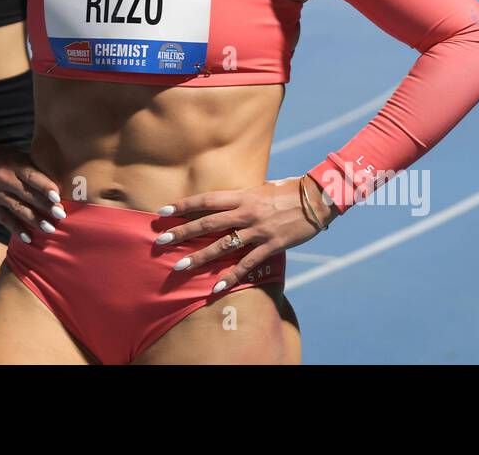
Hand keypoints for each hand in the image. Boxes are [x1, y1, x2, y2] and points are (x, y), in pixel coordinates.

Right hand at [0, 144, 63, 242]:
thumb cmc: (3, 159)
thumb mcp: (17, 157)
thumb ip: (34, 169)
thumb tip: (59, 184)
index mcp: (13, 164)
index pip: (31, 176)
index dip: (44, 186)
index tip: (57, 197)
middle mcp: (2, 179)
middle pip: (26, 194)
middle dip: (44, 206)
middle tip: (61, 215)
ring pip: (17, 208)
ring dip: (34, 220)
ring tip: (50, 229)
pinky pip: (4, 219)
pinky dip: (16, 229)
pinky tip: (28, 238)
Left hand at [154, 176, 337, 287]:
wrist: (317, 198)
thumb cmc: (288, 191)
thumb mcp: (260, 190)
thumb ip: (241, 198)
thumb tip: (222, 203)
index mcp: (242, 196)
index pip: (205, 200)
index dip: (183, 206)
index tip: (162, 212)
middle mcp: (246, 212)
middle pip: (208, 223)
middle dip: (182, 233)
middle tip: (160, 242)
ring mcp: (258, 230)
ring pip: (223, 245)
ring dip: (200, 257)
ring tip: (180, 267)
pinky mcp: (272, 245)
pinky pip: (247, 264)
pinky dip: (230, 277)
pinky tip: (215, 288)